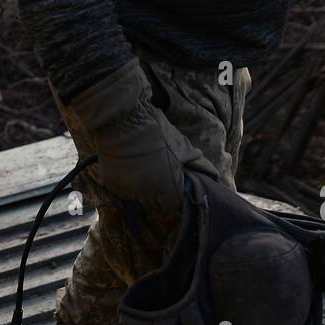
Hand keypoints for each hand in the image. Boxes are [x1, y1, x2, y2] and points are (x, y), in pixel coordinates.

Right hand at [63, 59, 198, 219]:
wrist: (122, 120)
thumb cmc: (156, 131)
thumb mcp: (182, 145)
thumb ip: (196, 163)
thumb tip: (212, 175)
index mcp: (168, 186)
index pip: (173, 204)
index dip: (173, 195)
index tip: (172, 185)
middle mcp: (148, 194)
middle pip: (154, 202)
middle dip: (157, 192)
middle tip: (156, 173)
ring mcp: (128, 190)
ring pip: (137, 197)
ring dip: (140, 188)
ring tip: (141, 168)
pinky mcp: (112, 184)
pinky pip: (122, 189)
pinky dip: (126, 182)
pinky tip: (128, 166)